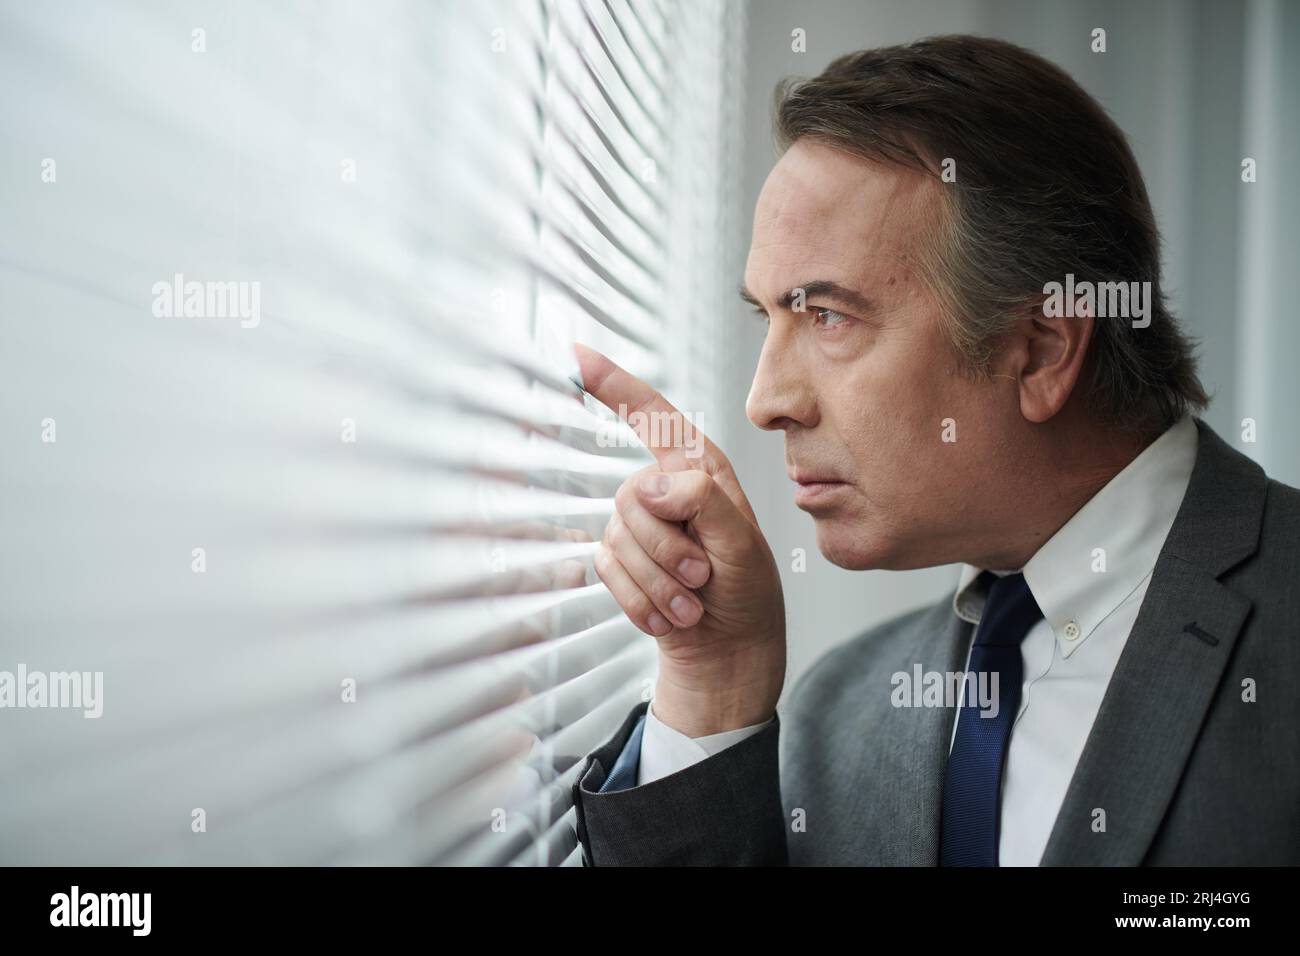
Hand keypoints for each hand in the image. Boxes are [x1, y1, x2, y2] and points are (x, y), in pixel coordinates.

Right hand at [574, 343, 785, 736]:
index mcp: (700, 471)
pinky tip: (668, 615)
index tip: (577, 356)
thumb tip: (651, 483)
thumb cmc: (749, 594)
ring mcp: (638, 526)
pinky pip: (606, 572)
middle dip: (667, 548)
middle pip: (633, 496)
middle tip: (702, 578)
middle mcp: (665, 489)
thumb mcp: (744, 545)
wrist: (729, 654)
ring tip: (692, 601)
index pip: (654, 417)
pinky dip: (641, 601)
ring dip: (658, 582)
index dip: (615, 385)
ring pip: (618, 539)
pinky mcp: (618, 561)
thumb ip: (703, 502)